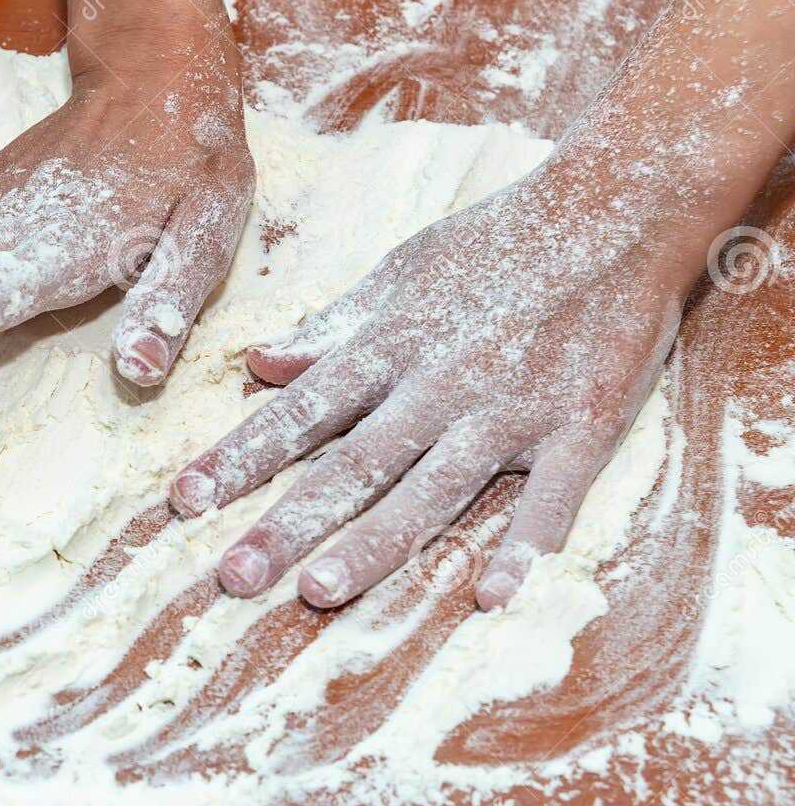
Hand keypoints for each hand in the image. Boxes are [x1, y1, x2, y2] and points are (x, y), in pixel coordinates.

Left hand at [171, 159, 697, 609]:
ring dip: (374, 544)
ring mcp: (510, 408)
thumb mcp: (402, 270)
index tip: (185, 499)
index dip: (239, 457)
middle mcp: (439, 383)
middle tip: (234, 576)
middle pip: (352, 464)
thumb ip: (333, 328)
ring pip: (431, 489)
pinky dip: (524, 547)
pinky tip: (491, 597)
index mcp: (391, 343)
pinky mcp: (581, 426)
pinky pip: (551, 497)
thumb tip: (257, 364)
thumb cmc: (499, 240)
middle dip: (288, 522)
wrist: (620, 209)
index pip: (299, 411)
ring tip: (319, 592)